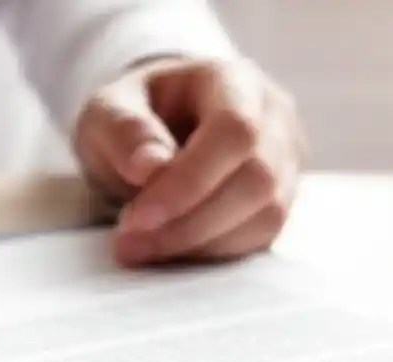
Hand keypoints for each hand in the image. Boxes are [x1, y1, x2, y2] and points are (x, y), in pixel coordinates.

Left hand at [73, 56, 305, 265]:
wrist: (154, 130)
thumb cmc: (133, 117)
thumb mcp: (107, 110)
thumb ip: (123, 130)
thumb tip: (150, 167)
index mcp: (233, 80)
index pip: (235, 131)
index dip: (190, 181)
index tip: (137, 218)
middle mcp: (273, 118)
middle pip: (258, 178)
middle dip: (190, 221)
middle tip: (129, 243)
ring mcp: (284, 161)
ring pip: (266, 214)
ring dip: (199, 243)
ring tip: (141, 248)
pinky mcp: (279, 201)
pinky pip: (260, 237)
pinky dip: (212, 252)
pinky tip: (169, 250)